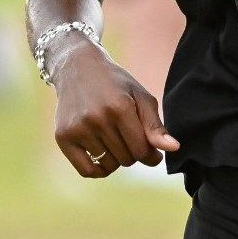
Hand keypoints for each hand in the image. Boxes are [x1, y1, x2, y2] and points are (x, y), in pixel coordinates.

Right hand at [49, 40, 179, 177]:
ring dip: (116, 158)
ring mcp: (78, 129)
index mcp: (120, 107)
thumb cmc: (116, 84)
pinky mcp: (63, 137)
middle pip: (127, 159)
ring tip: (115, 140)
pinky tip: (103, 158)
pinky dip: (98, 170)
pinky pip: (86, 171)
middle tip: (129, 137)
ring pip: (109, 165)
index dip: (151, 155)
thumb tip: (174, 148)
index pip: (142, 150)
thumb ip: (156, 125)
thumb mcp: (140, 97)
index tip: (152, 150)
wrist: (78, 67)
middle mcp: (97, 118)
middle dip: (133, 152)